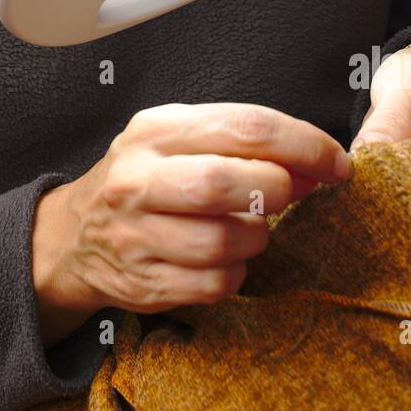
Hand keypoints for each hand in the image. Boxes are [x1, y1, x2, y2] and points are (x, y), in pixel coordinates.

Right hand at [45, 102, 353, 317]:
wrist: (74, 237)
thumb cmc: (146, 179)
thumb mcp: (181, 140)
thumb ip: (241, 143)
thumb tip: (316, 162)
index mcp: (156, 130)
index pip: (244, 126)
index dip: (304, 144)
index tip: (336, 163)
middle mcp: (138, 178)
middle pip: (227, 182)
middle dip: (277, 190)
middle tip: (289, 194)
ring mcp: (135, 234)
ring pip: (223, 240)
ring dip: (257, 236)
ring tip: (251, 227)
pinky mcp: (143, 283)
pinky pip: (214, 284)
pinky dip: (235, 272)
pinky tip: (227, 258)